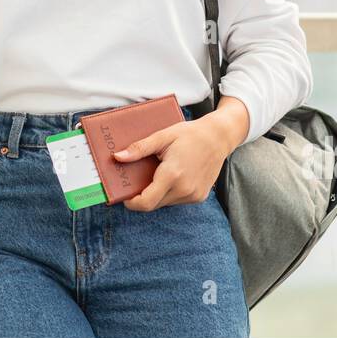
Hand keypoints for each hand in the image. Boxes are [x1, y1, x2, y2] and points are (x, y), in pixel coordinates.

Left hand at [114, 107, 242, 210]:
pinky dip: (170, 192)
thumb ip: (139, 149)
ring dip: (157, 194)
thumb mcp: (162, 136)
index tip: (125, 196)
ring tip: (158, 174)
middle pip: (154, 203)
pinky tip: (173, 176)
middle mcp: (184, 189)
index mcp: (172, 175)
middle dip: (143, 196)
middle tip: (138, 180)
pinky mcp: (199, 196)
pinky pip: (177, 200)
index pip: (146, 202)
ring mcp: (193, 195)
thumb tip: (117, 157)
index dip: (132, 203)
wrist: (219, 137)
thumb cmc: (190, 134)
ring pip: (165, 203)